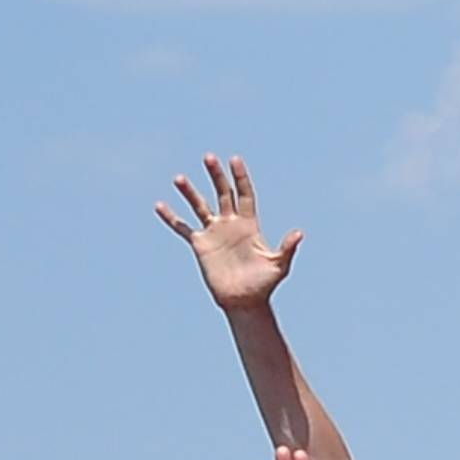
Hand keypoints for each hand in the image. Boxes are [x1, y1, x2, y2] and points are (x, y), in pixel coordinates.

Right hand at [157, 153, 303, 309]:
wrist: (243, 302)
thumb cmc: (263, 285)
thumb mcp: (278, 266)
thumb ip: (287, 248)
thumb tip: (299, 233)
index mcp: (250, 225)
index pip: (245, 194)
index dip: (240, 177)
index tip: (234, 160)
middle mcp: (230, 224)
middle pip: (222, 193)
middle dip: (216, 175)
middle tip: (209, 157)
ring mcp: (214, 233)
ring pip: (200, 206)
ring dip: (190, 192)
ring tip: (179, 178)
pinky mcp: (200, 245)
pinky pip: (182, 228)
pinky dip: (171, 217)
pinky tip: (160, 205)